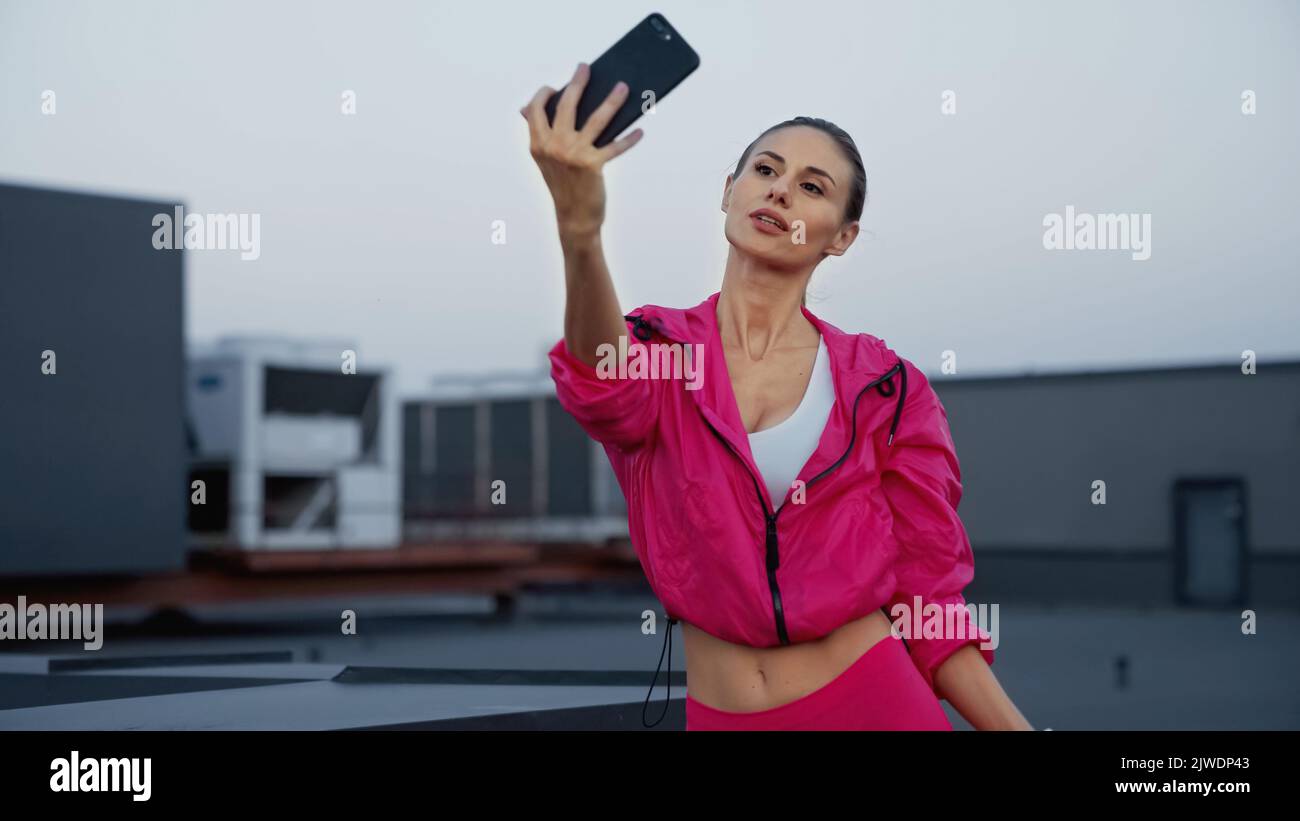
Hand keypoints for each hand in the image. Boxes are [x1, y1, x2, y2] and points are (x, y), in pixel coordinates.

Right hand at [520, 62, 644, 241]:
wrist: (573, 218)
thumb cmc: (563, 186)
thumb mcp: (546, 161)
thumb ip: (541, 135)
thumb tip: (529, 109)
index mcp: (538, 143)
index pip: (535, 110)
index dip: (544, 94)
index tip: (554, 87)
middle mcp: (553, 146)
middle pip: (567, 105)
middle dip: (577, 82)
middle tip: (585, 67)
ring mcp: (573, 154)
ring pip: (597, 119)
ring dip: (612, 100)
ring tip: (623, 87)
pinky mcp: (592, 165)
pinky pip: (615, 146)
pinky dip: (629, 139)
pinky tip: (640, 131)